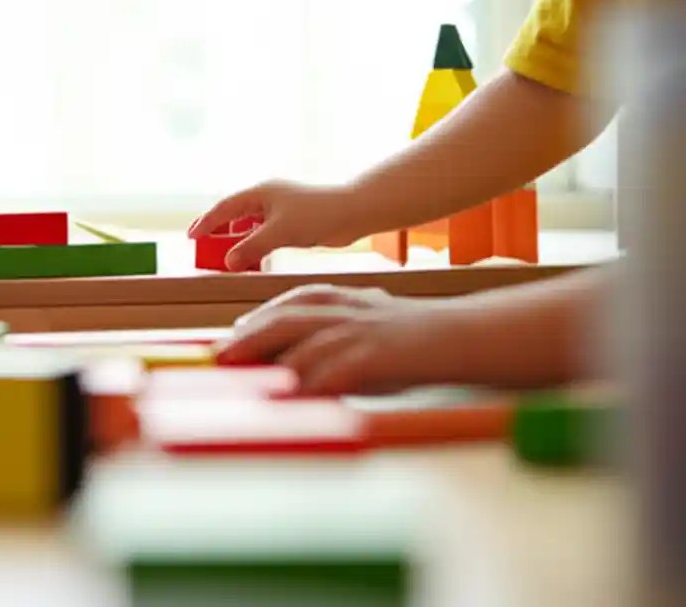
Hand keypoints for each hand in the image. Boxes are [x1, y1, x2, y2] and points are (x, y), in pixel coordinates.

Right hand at [187, 180, 364, 270]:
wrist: (354, 212)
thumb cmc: (317, 214)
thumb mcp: (279, 233)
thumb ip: (251, 247)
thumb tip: (228, 262)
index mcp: (260, 192)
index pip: (225, 207)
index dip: (206, 222)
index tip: (191, 237)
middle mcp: (267, 199)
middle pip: (234, 216)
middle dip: (218, 233)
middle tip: (202, 248)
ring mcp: (280, 211)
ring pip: (249, 227)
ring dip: (237, 242)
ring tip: (225, 258)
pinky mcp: (292, 223)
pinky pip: (265, 235)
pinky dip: (255, 247)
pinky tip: (253, 260)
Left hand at [214, 288, 474, 394]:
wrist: (471, 334)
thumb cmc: (421, 338)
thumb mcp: (373, 325)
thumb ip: (340, 336)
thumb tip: (306, 367)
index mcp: (346, 297)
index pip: (291, 302)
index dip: (258, 318)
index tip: (233, 333)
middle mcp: (349, 308)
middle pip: (287, 317)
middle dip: (249, 335)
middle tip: (221, 354)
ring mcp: (363, 328)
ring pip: (306, 340)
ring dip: (270, 359)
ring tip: (242, 375)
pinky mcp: (379, 352)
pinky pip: (337, 368)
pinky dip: (311, 382)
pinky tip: (292, 395)